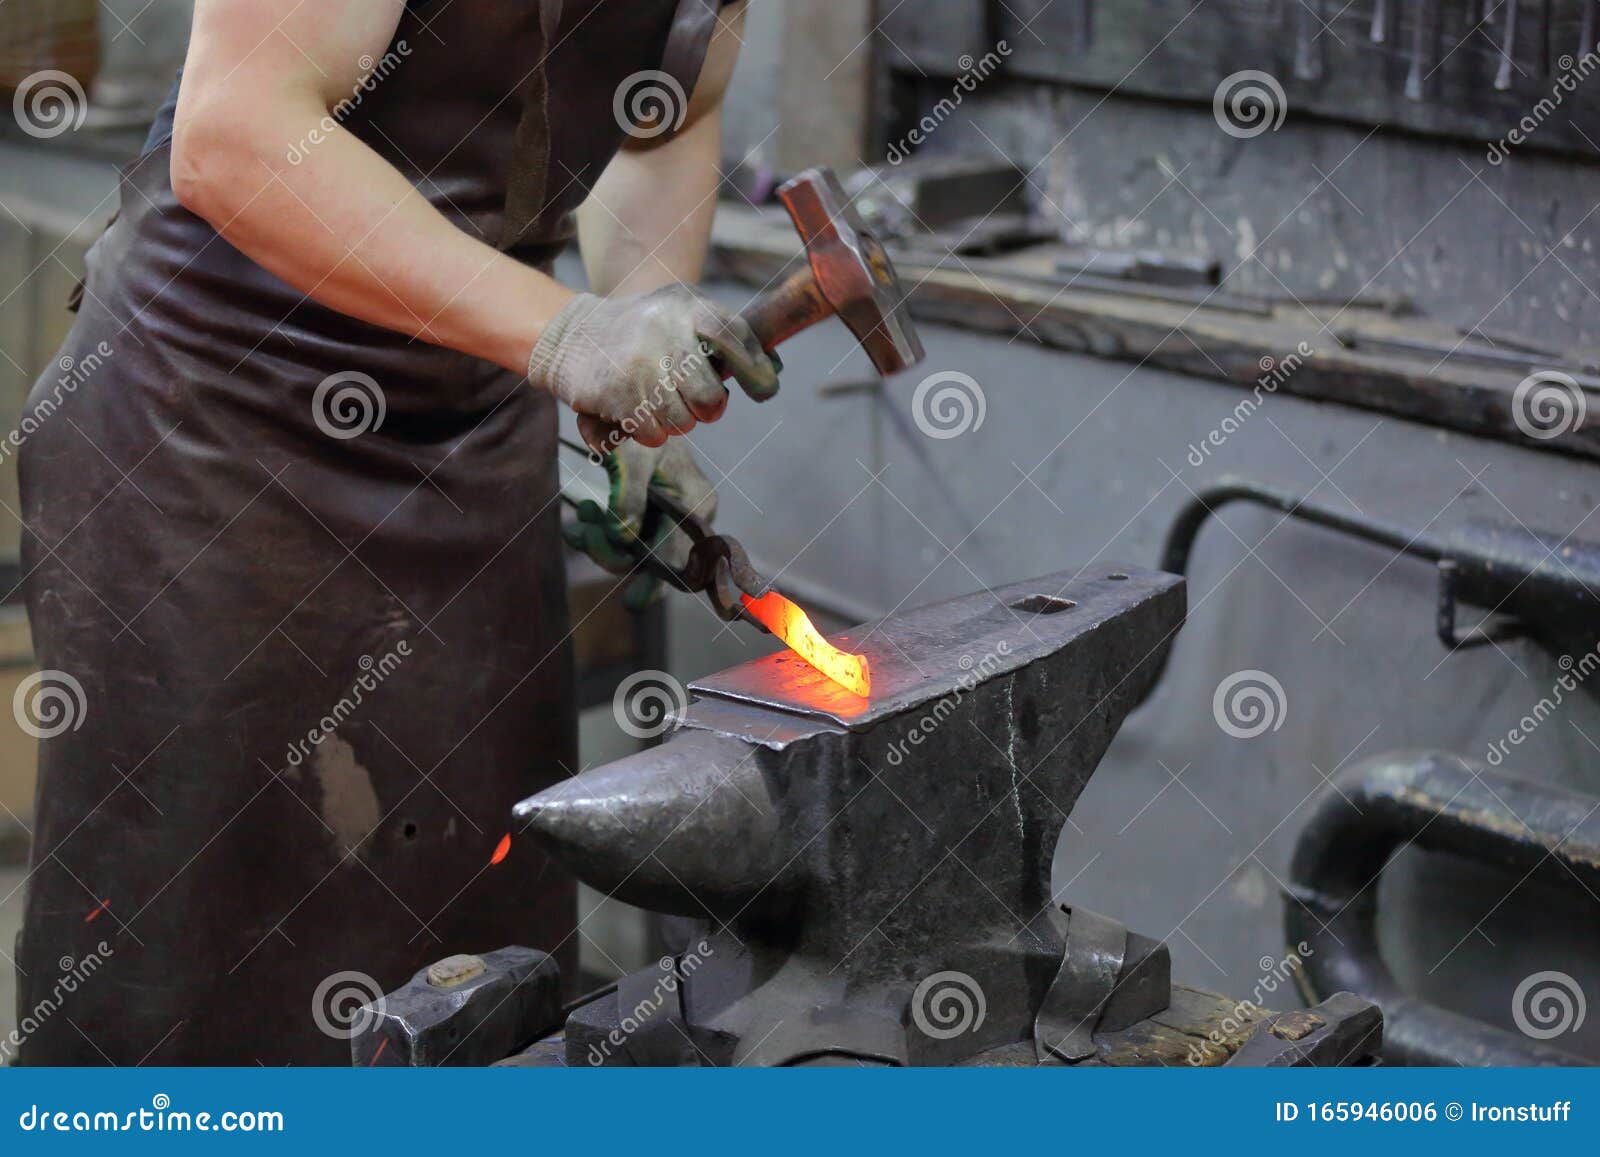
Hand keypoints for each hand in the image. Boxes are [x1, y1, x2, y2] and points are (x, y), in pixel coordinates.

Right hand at [528, 286, 779, 454]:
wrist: (574, 335)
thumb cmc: (646, 329)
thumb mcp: (683, 312)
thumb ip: (728, 335)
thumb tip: (771, 374)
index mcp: (686, 307)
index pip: (732, 337)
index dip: (754, 370)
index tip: (764, 391)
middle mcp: (662, 332)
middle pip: (710, 397)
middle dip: (709, 409)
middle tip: (697, 403)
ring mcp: (638, 365)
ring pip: (683, 423)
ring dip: (677, 422)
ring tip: (659, 400)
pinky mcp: (616, 395)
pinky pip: (655, 435)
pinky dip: (651, 432)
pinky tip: (637, 410)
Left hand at [563, 440, 717, 610]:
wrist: (627, 396)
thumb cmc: (635, 423)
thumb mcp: (631, 457)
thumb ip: (629, 500)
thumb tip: (623, 541)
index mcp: (695, 504)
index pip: (677, 555)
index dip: (655, 582)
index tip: (633, 602)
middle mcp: (687, 514)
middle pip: (653, 558)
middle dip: (613, 552)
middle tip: (581, 536)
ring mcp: (668, 513)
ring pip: (634, 547)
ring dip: (602, 540)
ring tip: (579, 523)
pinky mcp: (649, 508)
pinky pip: (625, 532)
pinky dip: (602, 529)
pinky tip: (584, 518)